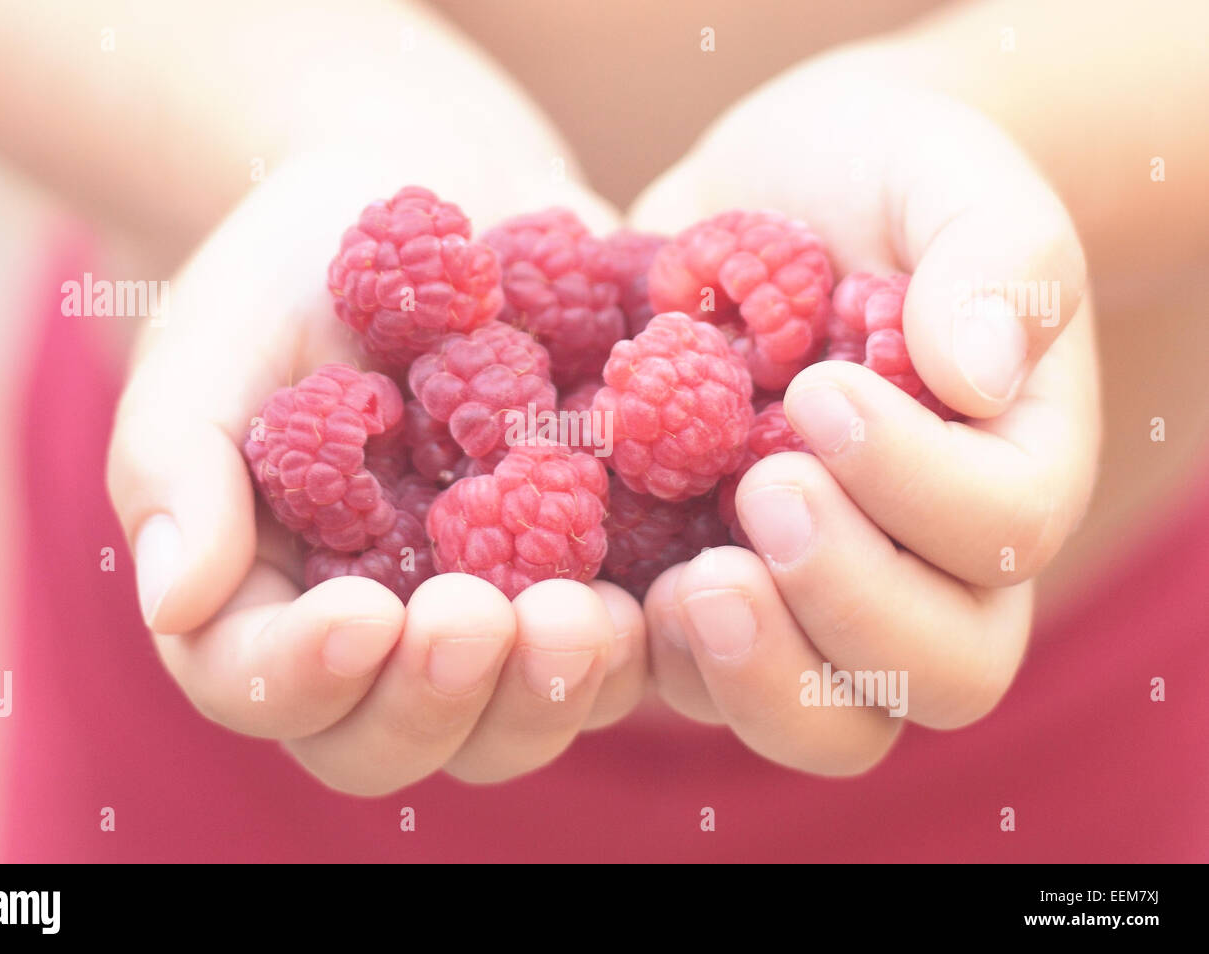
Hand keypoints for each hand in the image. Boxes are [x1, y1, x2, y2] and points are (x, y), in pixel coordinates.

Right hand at [107, 148, 648, 794]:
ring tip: (585, 612)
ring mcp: (490, 617)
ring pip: (515, 723)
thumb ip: (178, 467)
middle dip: (438, 700)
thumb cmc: (302, 271)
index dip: (304, 677)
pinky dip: (646, 639)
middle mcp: (379, 637)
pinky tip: (675, 584)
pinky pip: (620, 654)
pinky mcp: (585, 580)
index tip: (363, 612)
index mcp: (267, 594)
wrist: (439, 199)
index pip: (262, 687)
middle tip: (477, 619)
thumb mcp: (216, 342)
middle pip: (395, 741)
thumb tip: (173, 601)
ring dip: (551, 691)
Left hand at [627, 50, 1098, 773]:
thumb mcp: (944, 175)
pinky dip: (646, 654)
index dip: (917, 487)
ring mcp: (810, 599)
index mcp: (1006, 467)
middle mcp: (923, 564)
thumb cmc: (875, 180)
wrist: (768, 198)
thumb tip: (982, 371)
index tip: (821, 392)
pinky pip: (691, 676)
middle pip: (934, 676)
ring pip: (819, 720)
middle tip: (763, 497)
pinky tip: (596, 585)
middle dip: (850, 607)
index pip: (999, 532)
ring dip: (753, 672)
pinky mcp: (704, 595)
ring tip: (687, 582)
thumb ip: (993, 253)